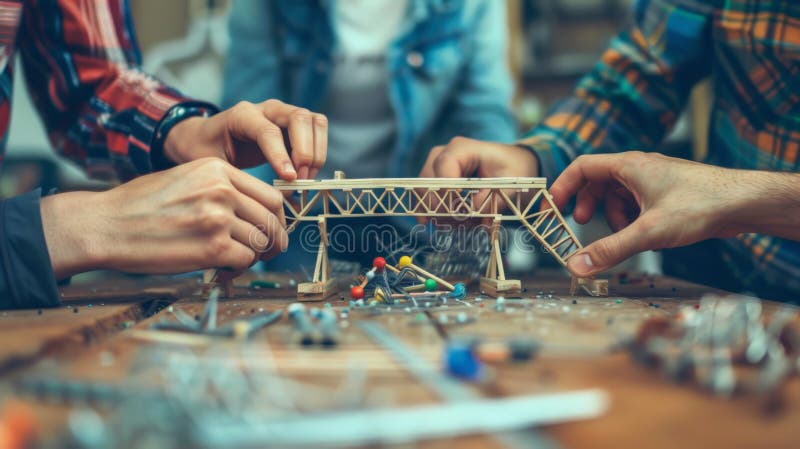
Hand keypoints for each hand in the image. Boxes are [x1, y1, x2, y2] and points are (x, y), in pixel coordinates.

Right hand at [40, 158, 288, 278]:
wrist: (105, 225)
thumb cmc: (140, 206)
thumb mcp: (185, 179)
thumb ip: (221, 189)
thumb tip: (252, 210)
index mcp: (218, 169)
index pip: (270, 194)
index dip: (276, 217)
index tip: (271, 228)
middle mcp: (222, 190)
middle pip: (273, 218)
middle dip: (275, 239)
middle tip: (267, 251)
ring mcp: (218, 218)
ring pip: (262, 241)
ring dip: (256, 256)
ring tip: (238, 260)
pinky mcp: (212, 247)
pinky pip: (246, 260)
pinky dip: (240, 268)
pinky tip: (223, 269)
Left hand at [163, 100, 327, 179]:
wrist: (205, 137)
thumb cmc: (206, 150)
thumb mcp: (212, 163)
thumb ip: (236, 176)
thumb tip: (263, 198)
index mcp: (242, 115)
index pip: (269, 132)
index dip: (282, 156)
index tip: (290, 179)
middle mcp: (267, 109)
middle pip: (299, 118)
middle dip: (305, 151)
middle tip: (300, 180)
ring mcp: (284, 114)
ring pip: (315, 121)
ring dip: (316, 151)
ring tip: (305, 178)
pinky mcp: (295, 125)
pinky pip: (317, 131)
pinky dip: (318, 153)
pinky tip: (306, 174)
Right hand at [418, 137, 538, 222]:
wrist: (514, 165)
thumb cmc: (513, 168)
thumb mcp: (511, 183)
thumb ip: (494, 197)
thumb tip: (472, 210)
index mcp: (462, 148)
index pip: (443, 166)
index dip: (446, 190)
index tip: (458, 211)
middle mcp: (443, 155)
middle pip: (425, 182)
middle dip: (441, 207)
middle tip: (460, 224)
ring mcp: (435, 169)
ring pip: (422, 194)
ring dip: (440, 214)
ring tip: (464, 224)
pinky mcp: (435, 183)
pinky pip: (425, 201)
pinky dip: (437, 215)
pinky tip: (453, 225)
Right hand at [550, 152, 746, 276]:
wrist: (744, 203)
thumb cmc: (701, 204)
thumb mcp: (647, 232)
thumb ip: (609, 250)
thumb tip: (577, 265)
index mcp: (629, 165)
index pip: (583, 166)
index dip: (564, 185)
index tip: (554, 206)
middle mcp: (640, 168)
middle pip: (599, 181)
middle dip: (589, 204)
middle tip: (584, 224)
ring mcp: (654, 180)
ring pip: (619, 193)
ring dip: (613, 214)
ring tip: (623, 233)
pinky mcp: (667, 194)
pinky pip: (637, 202)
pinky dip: (632, 218)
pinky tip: (645, 235)